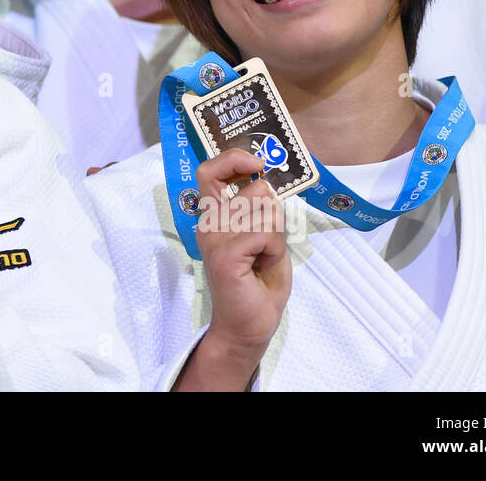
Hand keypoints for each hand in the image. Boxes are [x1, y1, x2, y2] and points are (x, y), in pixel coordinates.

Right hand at [176, 148, 290, 389]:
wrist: (249, 326)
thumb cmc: (258, 282)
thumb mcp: (264, 236)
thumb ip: (260, 208)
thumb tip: (266, 181)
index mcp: (214, 215)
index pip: (210, 170)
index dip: (234, 159)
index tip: (256, 165)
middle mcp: (209, 222)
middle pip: (254, 188)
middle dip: (274, 212)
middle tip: (267, 242)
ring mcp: (214, 238)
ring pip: (264, 210)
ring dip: (277, 235)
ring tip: (264, 257)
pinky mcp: (224, 255)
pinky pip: (264, 233)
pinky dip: (274, 249)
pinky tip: (262, 266)